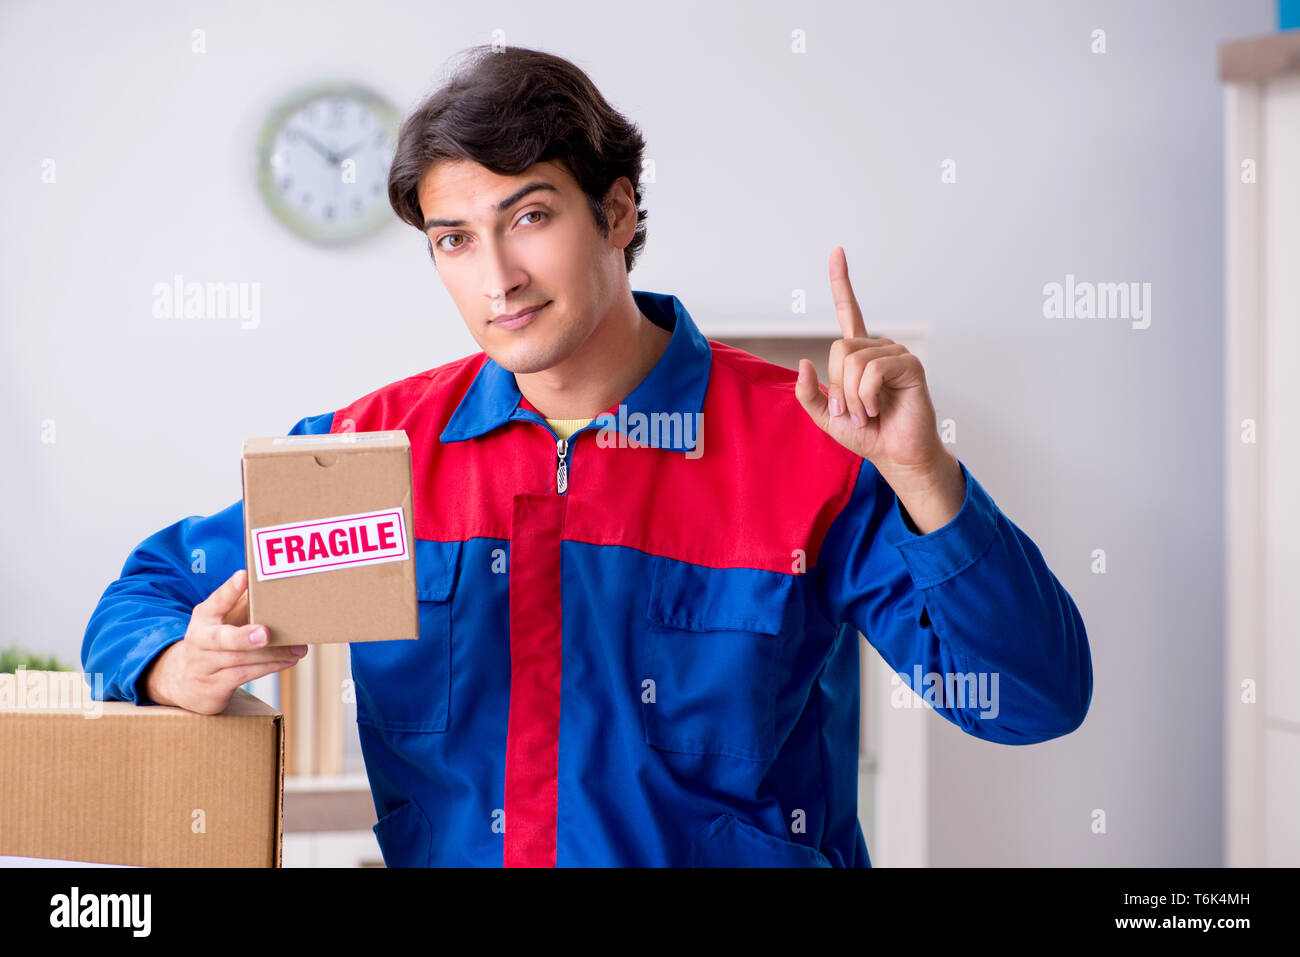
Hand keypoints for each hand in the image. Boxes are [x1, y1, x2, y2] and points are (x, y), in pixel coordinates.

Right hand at [142, 568, 306, 714]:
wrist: (182, 681)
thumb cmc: (214, 641)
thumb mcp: (219, 619)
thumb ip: (240, 602)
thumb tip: (272, 581)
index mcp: (204, 617)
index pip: (216, 602)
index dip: (229, 590)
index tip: (244, 576)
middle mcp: (201, 640)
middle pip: (222, 639)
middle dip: (244, 636)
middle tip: (266, 633)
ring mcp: (205, 665)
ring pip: (240, 659)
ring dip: (273, 654)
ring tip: (298, 648)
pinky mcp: (215, 686)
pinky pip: (246, 675)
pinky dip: (270, 667)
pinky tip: (289, 660)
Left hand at [794, 247, 951, 495]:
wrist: (895, 455)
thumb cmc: (866, 433)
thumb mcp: (826, 416)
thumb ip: (810, 393)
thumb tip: (805, 362)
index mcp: (858, 354)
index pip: (849, 310)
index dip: (841, 281)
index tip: (836, 251)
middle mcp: (877, 348)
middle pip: (838, 349)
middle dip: (838, 387)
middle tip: (853, 411)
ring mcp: (895, 354)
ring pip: (853, 361)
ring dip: (851, 396)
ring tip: (867, 412)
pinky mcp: (910, 366)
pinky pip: (872, 371)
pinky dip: (866, 396)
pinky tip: (877, 409)